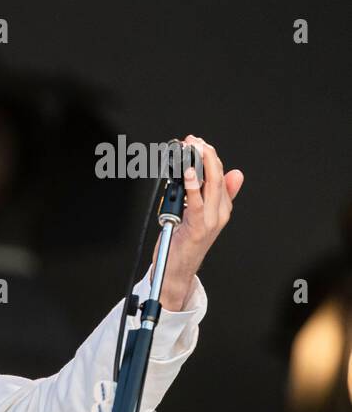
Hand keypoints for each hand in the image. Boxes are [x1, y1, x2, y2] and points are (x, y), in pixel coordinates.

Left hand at [155, 134, 244, 309]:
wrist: (176, 271)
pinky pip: (196, 203)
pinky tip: (186, 172)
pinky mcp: (198, 228)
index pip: (220, 174)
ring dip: (201, 164)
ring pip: (210, 186)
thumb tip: (234, 173)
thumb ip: (211, 197)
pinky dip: (192, 186)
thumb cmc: (184, 244)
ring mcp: (211, 221)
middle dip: (207, 155)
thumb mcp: (198, 216)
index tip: (198, 142)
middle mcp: (220, 213)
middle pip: (217, 176)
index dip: (210, 156)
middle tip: (194, 140)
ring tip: (193, 148)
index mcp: (221, 208)